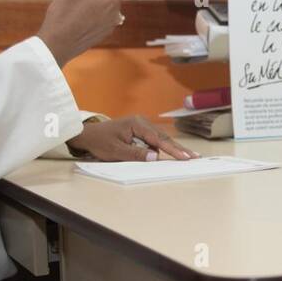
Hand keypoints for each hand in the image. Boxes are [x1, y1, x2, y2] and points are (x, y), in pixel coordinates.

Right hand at [36, 0, 135, 67]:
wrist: (57, 45)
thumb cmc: (63, 16)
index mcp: (109, 0)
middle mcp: (114, 13)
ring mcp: (110, 25)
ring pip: (109, 6)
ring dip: (98, 1)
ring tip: (78, 4)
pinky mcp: (104, 33)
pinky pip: (105, 17)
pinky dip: (97, 12)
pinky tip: (79, 17)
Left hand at [67, 116, 198, 161]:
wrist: (87, 135)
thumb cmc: (100, 142)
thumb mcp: (116, 151)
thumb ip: (136, 154)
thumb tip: (155, 157)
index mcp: (137, 124)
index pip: (158, 139)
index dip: (172, 149)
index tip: (184, 157)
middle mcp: (141, 122)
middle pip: (163, 137)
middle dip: (179, 148)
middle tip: (194, 157)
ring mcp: (141, 126)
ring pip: (161, 139)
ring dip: (173, 148)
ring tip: (188, 156)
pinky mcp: (140, 132)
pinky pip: (155, 140)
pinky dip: (164, 147)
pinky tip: (174, 153)